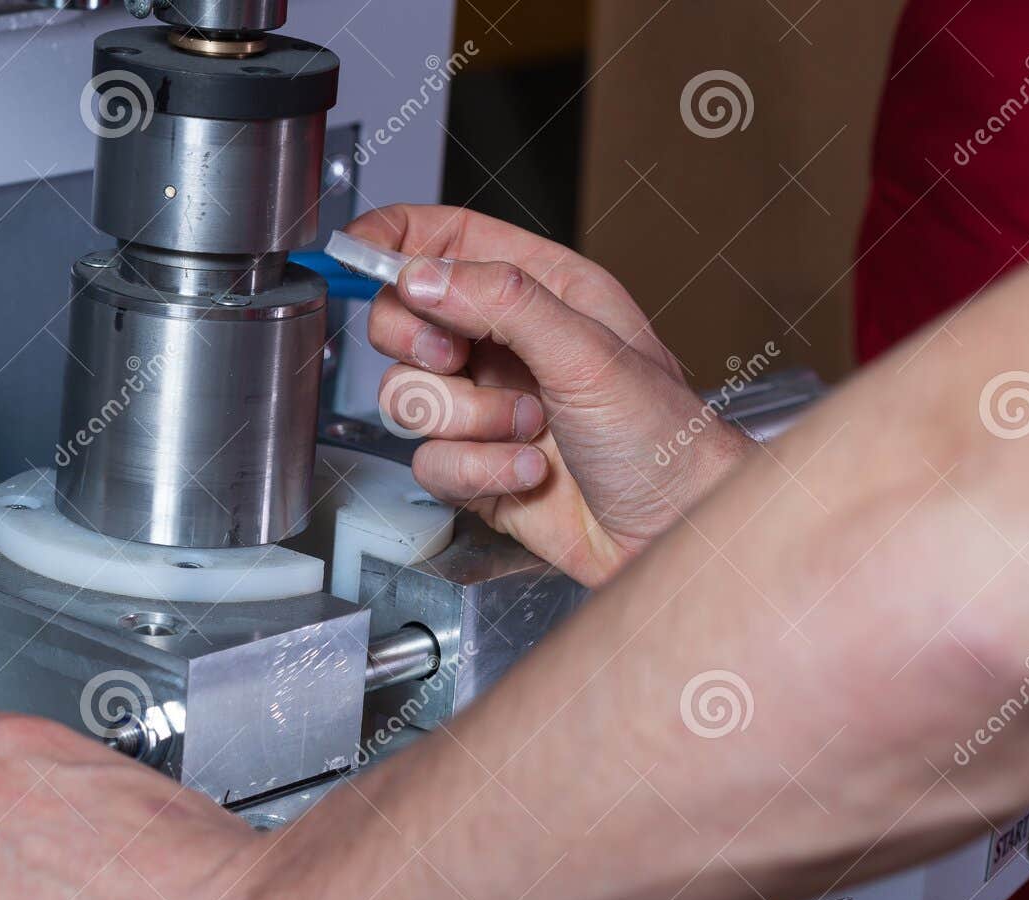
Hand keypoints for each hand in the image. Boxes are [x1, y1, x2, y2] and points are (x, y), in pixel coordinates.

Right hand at [347, 204, 752, 586]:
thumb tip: (422, 276)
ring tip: (529, 430)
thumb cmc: (665, 438)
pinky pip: (428, 460)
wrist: (673, 531)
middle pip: (403, 318)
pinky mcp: (474, 465)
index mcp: (540, 289)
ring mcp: (485, 405)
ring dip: (467, 421)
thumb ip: (503, 302)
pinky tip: (526, 473)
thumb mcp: (590, 351)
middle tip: (456, 361)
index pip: (445, 239)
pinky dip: (475, 471)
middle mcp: (504, 343)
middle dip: (421, 346)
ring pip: (408, 396)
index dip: (393, 241)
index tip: (355, 255)